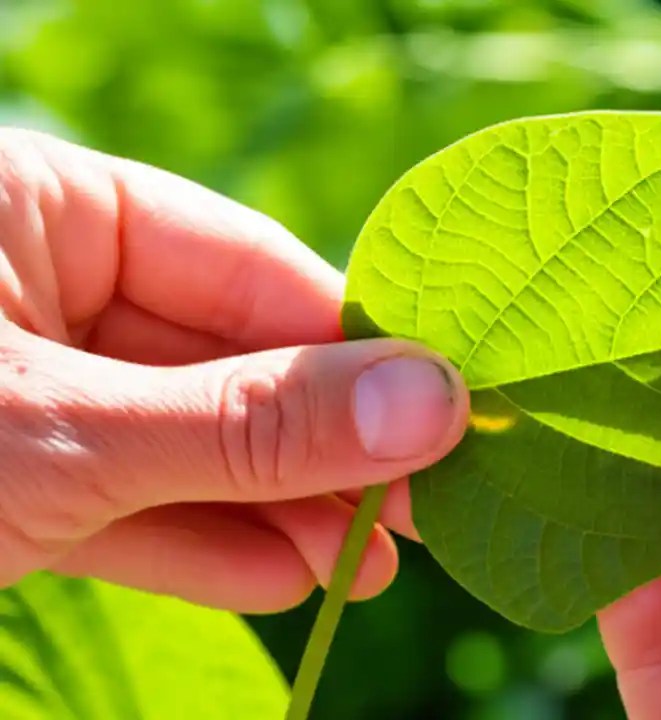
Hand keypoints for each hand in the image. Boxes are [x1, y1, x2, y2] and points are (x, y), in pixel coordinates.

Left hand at [0, 129, 468, 611]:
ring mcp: (20, 390)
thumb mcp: (64, 429)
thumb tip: (434, 403)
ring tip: (369, 562)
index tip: (449, 407)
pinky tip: (284, 579)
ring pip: (178, 444)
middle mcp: (34, 286)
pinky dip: (197, 549)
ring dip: (276, 513)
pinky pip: (119, 506)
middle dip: (318, 449)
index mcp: (36, 207)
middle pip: (223, 362)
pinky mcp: (3, 484)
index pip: (243, 263)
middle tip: (425, 505)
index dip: (355, 344)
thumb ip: (248, 422)